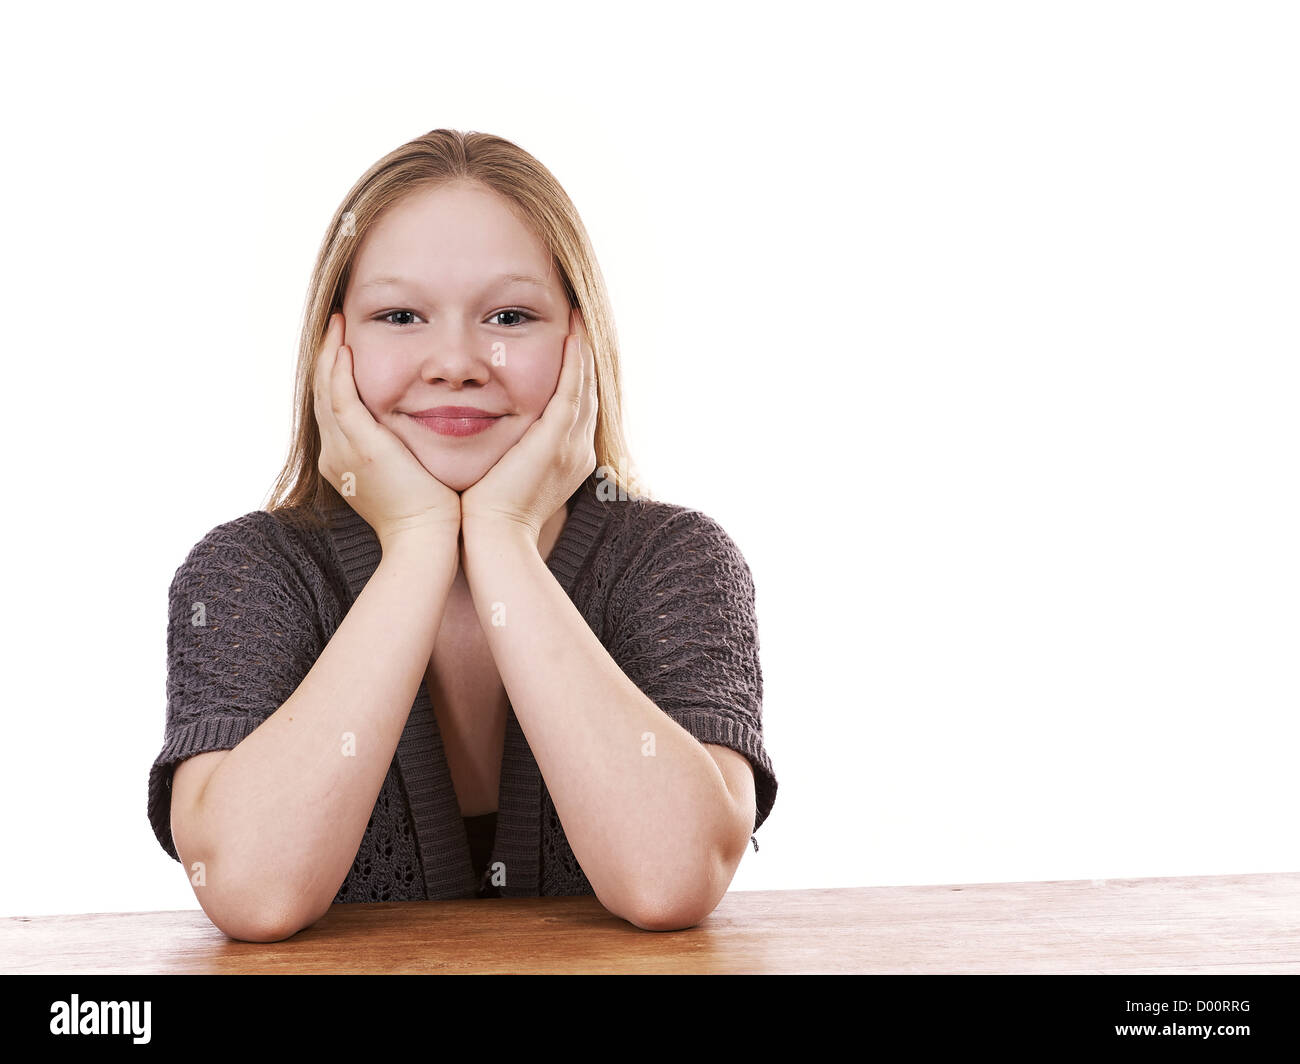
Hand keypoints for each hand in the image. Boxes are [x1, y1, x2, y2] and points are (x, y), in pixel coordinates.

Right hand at [314, 312, 461, 550]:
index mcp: (345, 461)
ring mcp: (342, 450)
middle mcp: (336, 454)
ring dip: (330, 353)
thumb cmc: (433, 512)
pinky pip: (339, 397)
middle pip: (322, 394)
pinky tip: (346, 345)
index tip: (346, 347)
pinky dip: (339, 369)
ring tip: (337, 324)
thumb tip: (427, 428)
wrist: (427, 539)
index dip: (336, 375)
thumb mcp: (412, 474)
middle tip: (335, 325)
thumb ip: (407, 449)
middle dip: (327, 357)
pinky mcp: (359, 445)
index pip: (334, 408)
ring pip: (324, 390)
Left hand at [459, 306, 597, 542]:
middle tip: (579, 325)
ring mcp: (570, 444)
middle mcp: (576, 451)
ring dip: (584, 350)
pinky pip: (573, 388)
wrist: (493, 541)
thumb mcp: (499, 480)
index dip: (574, 379)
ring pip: (586, 386)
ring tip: (579, 318)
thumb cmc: (485, 520)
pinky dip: (576, 360)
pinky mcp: (556, 438)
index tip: (566, 352)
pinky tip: (573, 333)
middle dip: (585, 360)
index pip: (574, 410)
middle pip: (588, 394)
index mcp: (565, 461)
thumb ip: (500, 455)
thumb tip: (480, 438)